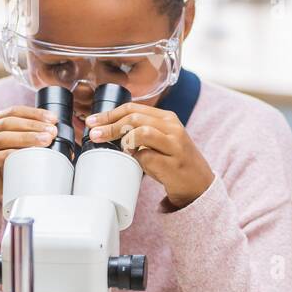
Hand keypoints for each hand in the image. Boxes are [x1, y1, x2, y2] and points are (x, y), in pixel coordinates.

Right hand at [0, 105, 59, 224]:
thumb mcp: (7, 148)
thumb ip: (22, 138)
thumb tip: (54, 135)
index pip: (13, 111)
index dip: (34, 113)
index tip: (53, 119)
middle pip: (8, 122)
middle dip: (33, 125)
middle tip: (52, 131)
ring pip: (1, 138)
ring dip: (26, 138)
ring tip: (45, 140)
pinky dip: (11, 154)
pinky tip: (26, 155)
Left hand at [86, 103, 212, 208]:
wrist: (198, 183)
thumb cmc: (173, 161)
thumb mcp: (160, 139)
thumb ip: (140, 130)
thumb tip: (106, 129)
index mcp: (167, 118)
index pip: (133, 108)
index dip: (110, 114)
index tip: (93, 121)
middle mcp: (173, 128)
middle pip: (134, 119)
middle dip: (110, 126)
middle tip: (95, 135)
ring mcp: (175, 145)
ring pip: (141, 133)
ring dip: (123, 140)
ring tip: (117, 148)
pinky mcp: (173, 164)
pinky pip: (146, 157)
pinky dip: (137, 160)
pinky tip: (140, 163)